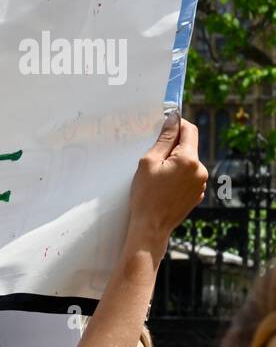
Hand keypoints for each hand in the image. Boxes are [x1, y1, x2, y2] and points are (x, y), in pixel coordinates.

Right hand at [126, 113, 207, 253]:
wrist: (151, 227)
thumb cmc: (145, 195)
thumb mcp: (149, 162)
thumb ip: (164, 139)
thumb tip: (173, 119)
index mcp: (189, 160)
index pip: (189, 130)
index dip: (177, 124)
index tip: (165, 124)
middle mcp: (200, 170)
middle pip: (188, 147)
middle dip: (173, 147)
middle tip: (153, 158)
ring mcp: (201, 183)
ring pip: (188, 162)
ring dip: (175, 162)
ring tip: (157, 176)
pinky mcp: (198, 193)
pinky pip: (189, 176)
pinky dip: (177, 176)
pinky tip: (164, 186)